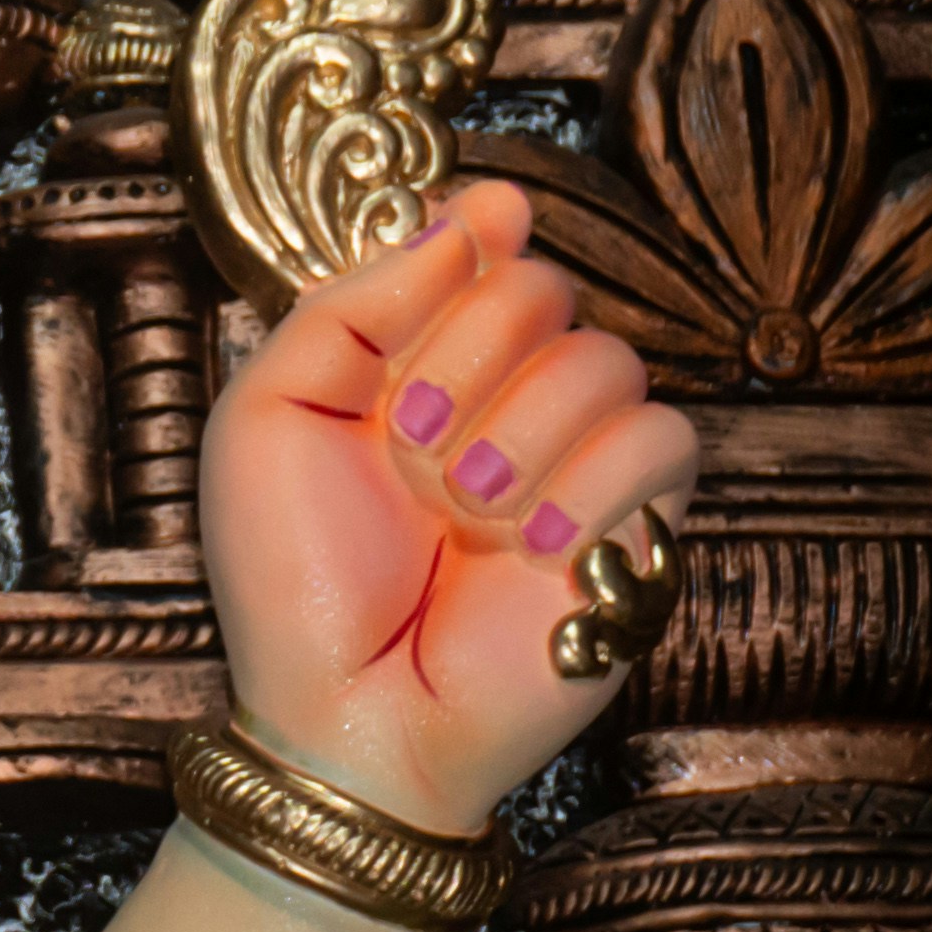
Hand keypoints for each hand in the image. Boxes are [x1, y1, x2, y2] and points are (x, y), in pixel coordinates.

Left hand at [200, 179, 704, 835]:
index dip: (484, 228)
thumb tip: (462, 217)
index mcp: (409, 362)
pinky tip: (534, 538)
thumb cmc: (295, 580)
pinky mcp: (638, 526)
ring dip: (518, 429)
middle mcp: (499, 398)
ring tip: (461, 509)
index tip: (492, 219)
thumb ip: (348, 308)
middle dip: (467, 352)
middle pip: (543, 288)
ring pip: (605, 359)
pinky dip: (594, 480)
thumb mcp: (268, 418)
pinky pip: (663, 439)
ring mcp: (573, 460)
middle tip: (410, 444)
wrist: (345, 714)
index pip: (477, 247)